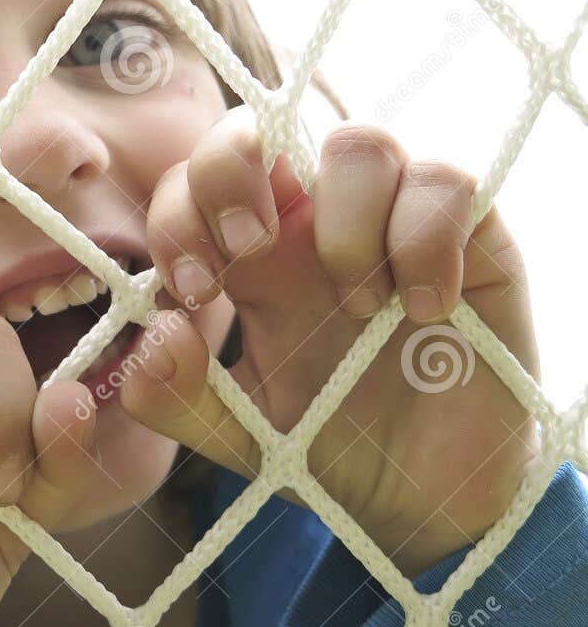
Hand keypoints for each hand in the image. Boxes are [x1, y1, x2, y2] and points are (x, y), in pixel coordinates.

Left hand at [118, 115, 542, 578]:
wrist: (431, 500)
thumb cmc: (335, 447)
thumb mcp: (238, 434)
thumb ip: (174, 396)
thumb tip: (154, 335)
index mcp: (252, 255)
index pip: (192, 182)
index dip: (179, 215)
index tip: (195, 290)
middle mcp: (316, 221)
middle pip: (258, 126)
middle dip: (232, 172)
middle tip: (247, 253)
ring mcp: (393, 217)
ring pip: (358, 142)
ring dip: (342, 220)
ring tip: (358, 305)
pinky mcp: (472, 233)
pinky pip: (445, 181)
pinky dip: (425, 239)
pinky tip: (423, 309)